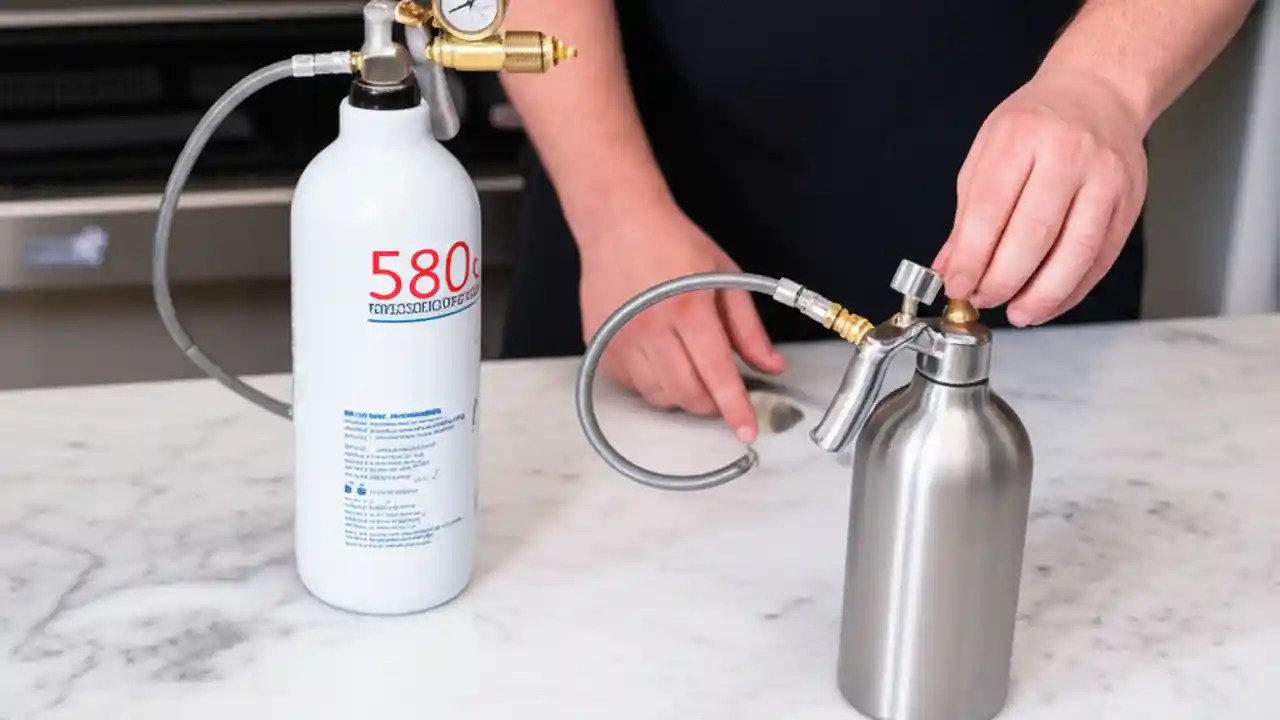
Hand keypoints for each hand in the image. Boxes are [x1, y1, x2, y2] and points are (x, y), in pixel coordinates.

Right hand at [577, 198, 786, 443]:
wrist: (618, 222)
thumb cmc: (673, 243)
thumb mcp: (724, 277)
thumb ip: (748, 328)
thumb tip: (772, 367)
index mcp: (689, 308)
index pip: (717, 373)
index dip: (735, 408)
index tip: (747, 431)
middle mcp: (651, 327)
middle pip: (686, 394)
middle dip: (710, 403)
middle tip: (719, 388)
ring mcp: (620, 339)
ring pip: (658, 396)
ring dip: (681, 394)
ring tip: (687, 365)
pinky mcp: (599, 344)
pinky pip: (631, 386)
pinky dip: (651, 383)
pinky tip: (659, 357)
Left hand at [935, 67, 1148, 326]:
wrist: (1098, 92)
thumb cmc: (1035, 124)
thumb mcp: (987, 154)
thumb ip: (967, 215)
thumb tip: (949, 268)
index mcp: (1021, 137)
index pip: (990, 210)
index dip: (971, 257)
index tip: (957, 284)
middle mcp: (1068, 154)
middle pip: (1033, 235)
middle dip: (1002, 280)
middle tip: (982, 299)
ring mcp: (1106, 179)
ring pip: (1075, 253)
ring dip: (1041, 294)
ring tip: (1017, 312)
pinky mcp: (1129, 203)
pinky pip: (1100, 259)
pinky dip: (1072, 290)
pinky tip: (1047, 301)